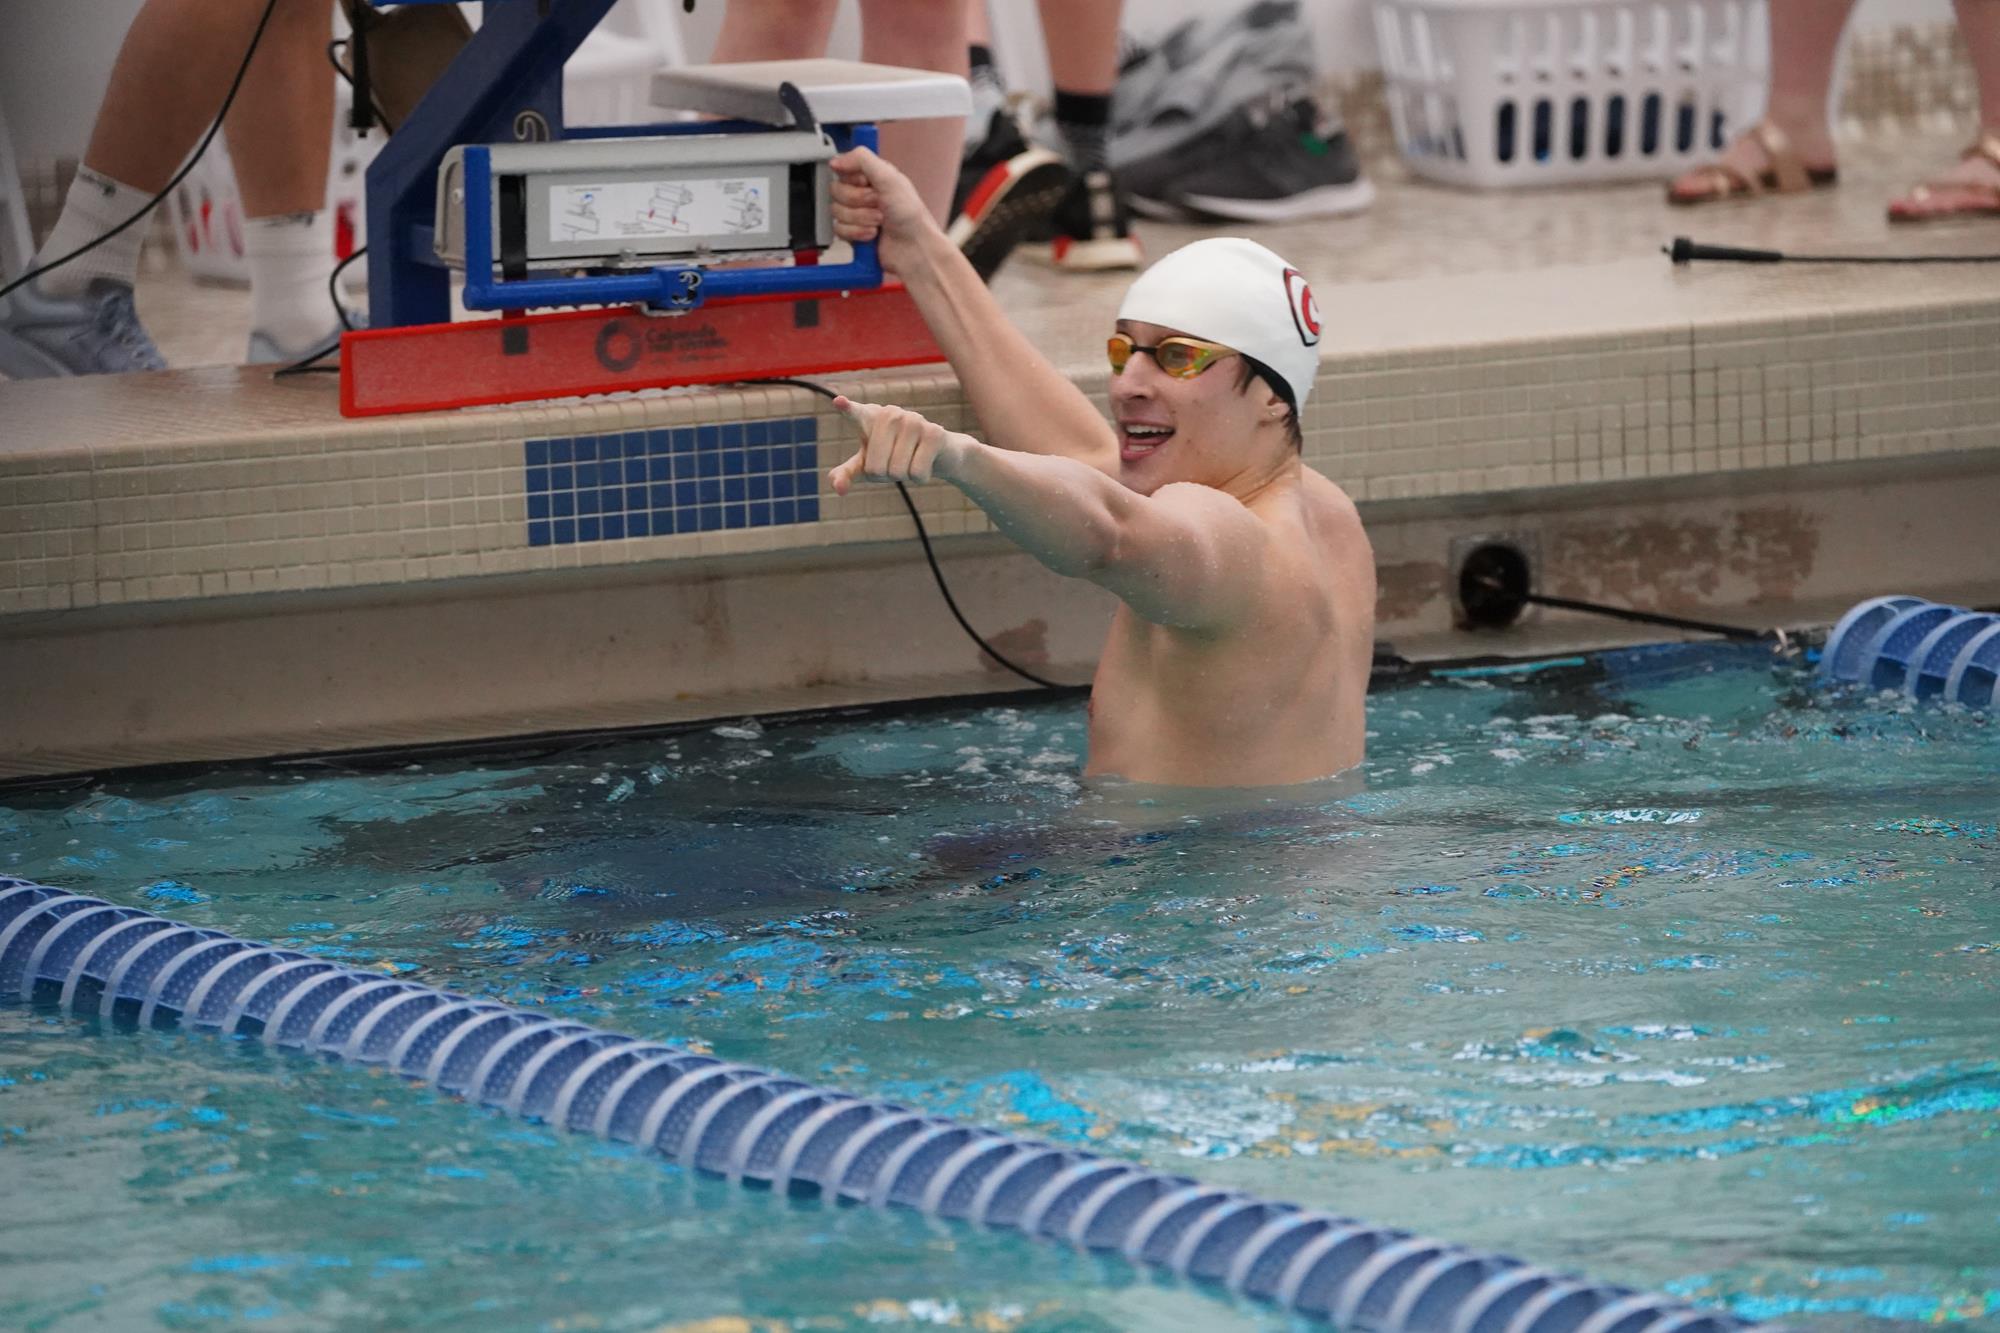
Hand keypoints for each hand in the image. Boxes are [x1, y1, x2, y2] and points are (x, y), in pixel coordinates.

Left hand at [827, 396, 968, 495]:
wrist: (937, 454)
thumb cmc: (894, 456)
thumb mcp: (866, 465)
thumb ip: (847, 474)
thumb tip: (838, 489)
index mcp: (870, 417)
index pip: (855, 413)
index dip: (848, 408)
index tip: (839, 402)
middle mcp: (890, 414)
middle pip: (875, 469)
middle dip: (885, 476)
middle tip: (895, 462)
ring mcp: (913, 420)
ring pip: (897, 472)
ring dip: (904, 476)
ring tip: (910, 459)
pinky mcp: (934, 432)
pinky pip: (917, 473)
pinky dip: (920, 478)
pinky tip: (925, 463)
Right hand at [828, 146, 934, 278]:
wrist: (914, 249)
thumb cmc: (911, 217)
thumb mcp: (889, 178)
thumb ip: (862, 160)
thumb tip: (836, 160)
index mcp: (872, 175)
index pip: (843, 169)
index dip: (852, 179)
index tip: (866, 183)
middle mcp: (863, 192)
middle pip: (837, 191)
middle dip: (859, 201)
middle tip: (878, 204)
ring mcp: (858, 213)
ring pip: (837, 211)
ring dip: (860, 218)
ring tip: (879, 221)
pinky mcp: (854, 232)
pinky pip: (839, 230)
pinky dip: (857, 233)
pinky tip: (872, 234)